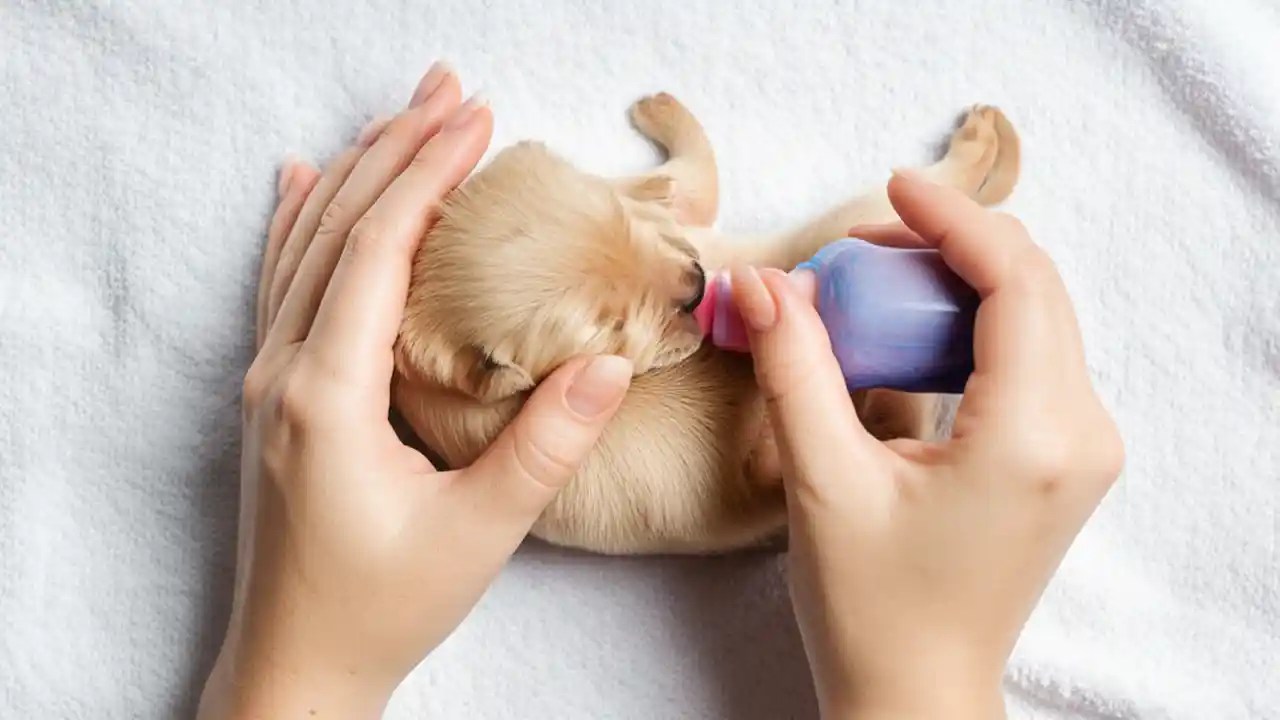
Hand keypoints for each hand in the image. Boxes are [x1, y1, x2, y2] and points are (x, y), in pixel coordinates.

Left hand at [198, 64, 632, 719]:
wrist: (296, 668)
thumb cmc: (381, 608)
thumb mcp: (479, 533)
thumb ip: (545, 446)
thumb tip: (610, 366)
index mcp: (326, 395)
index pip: (377, 250)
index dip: (428, 176)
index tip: (476, 121)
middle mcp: (283, 373)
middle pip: (337, 228)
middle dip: (397, 149)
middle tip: (451, 89)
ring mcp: (268, 383)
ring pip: (303, 247)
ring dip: (356, 173)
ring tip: (402, 115)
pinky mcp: (274, 399)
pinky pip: (281, 284)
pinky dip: (297, 223)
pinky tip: (303, 183)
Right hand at [729, 170, 1123, 719]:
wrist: (916, 692)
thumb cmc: (872, 608)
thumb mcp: (822, 479)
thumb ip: (792, 366)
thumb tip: (759, 281)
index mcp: (1033, 435)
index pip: (1015, 281)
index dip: (954, 218)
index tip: (892, 186)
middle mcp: (1081, 433)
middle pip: (1032, 288)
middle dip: (948, 247)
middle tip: (860, 244)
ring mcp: (1082, 447)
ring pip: (1034, 317)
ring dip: (956, 285)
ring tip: (871, 285)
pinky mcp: (1063, 458)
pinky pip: (1030, 357)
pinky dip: (969, 327)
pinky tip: (906, 334)